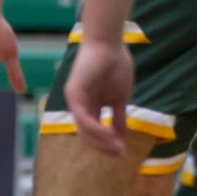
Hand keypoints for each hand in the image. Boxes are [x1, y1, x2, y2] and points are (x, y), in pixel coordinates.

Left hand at [64, 39, 134, 155]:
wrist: (109, 42)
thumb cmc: (115, 65)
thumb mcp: (120, 98)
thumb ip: (118, 117)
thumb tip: (122, 138)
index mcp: (90, 107)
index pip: (94, 134)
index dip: (107, 145)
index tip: (123, 152)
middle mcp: (79, 106)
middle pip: (87, 136)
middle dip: (104, 147)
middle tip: (120, 153)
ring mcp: (75, 100)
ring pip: (84, 130)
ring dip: (101, 142)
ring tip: (117, 147)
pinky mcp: (73, 93)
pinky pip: (83, 117)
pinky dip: (96, 129)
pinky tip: (109, 135)